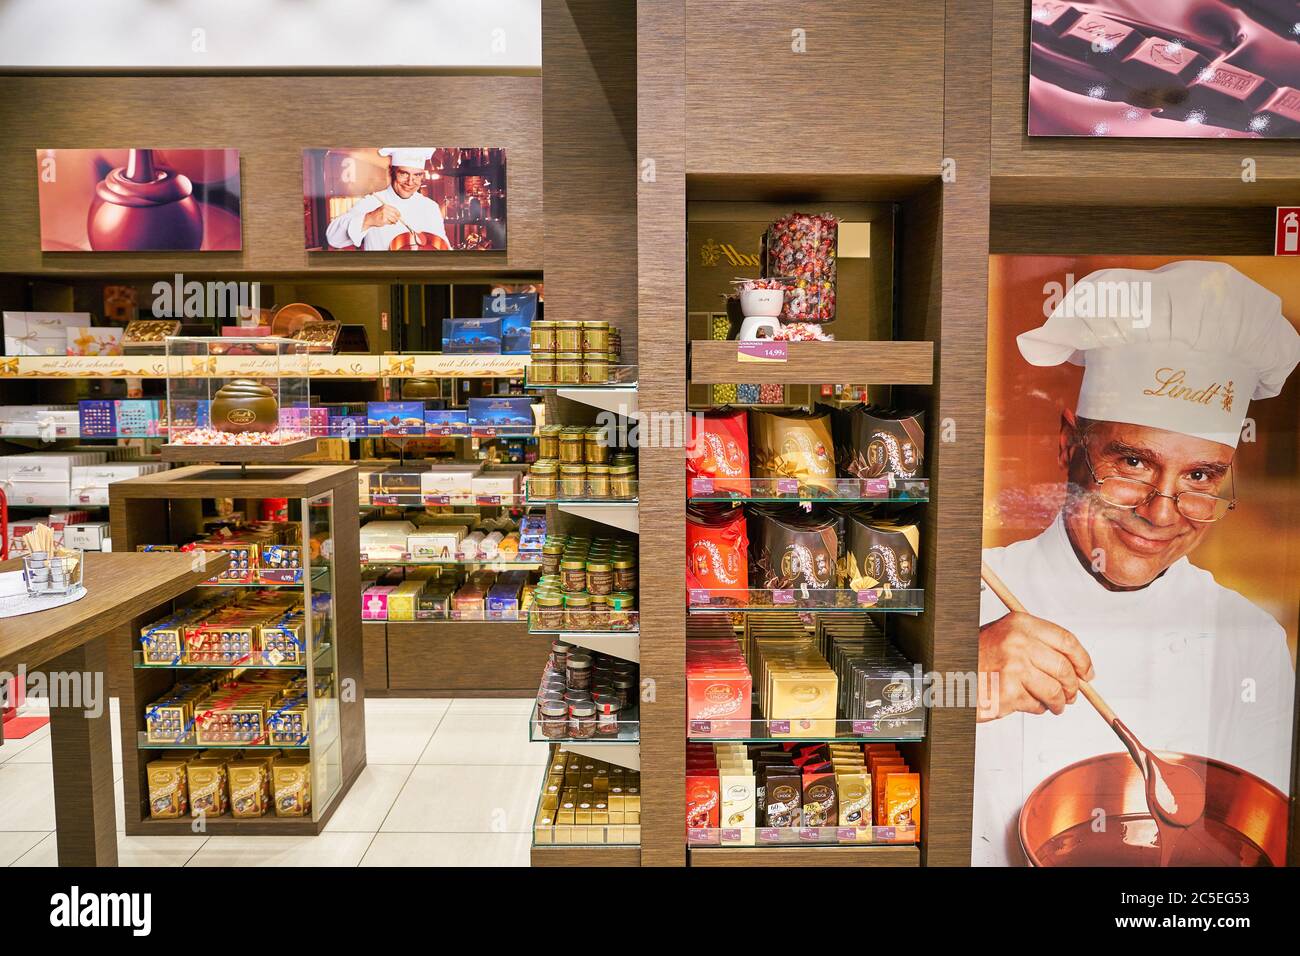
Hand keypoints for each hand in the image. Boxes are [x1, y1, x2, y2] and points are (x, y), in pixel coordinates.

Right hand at [362, 204, 402, 229]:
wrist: (370, 218)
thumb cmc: (377, 214)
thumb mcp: (383, 210)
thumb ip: (390, 211)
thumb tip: (399, 215)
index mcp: (385, 206)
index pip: (395, 209)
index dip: (398, 213)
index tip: (400, 216)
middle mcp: (385, 209)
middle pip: (395, 215)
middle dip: (397, 218)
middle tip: (396, 221)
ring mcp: (384, 214)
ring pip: (393, 219)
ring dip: (394, 221)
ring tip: (392, 222)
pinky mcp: (384, 219)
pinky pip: (390, 222)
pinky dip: (390, 223)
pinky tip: (387, 222)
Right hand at [977, 611, 1093, 721]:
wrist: (948, 671)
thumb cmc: (977, 656)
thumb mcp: (1006, 638)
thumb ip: (1038, 646)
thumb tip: (1076, 668)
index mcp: (1020, 624)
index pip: (1066, 640)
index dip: (1083, 660)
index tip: (1087, 673)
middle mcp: (1018, 642)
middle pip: (1065, 668)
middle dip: (1073, 688)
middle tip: (1071, 695)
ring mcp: (1013, 667)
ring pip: (1055, 691)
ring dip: (1058, 702)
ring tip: (1053, 705)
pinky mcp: (1008, 692)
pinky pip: (1036, 705)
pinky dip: (1037, 708)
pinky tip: (1026, 703)